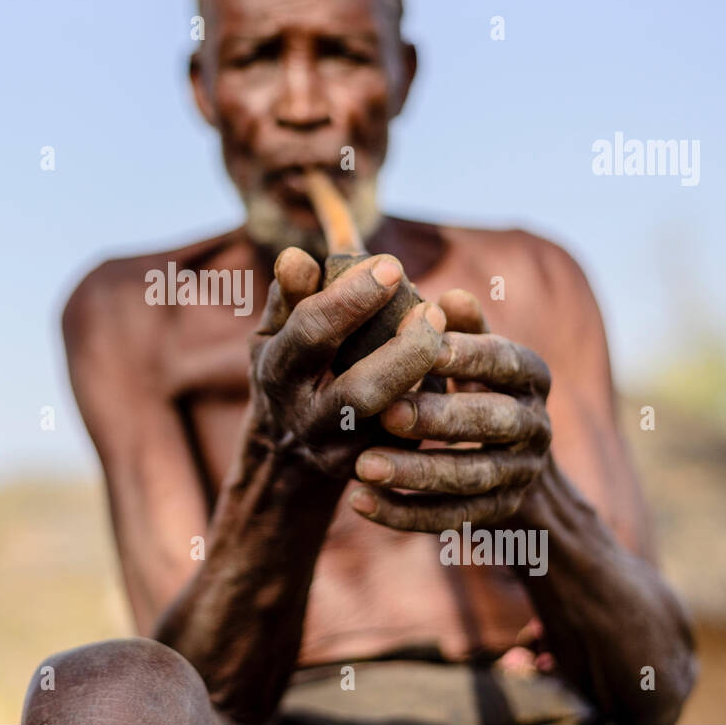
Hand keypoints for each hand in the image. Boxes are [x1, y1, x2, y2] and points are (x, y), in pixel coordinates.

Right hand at [247, 247, 445, 479]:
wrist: (285, 446)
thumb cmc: (291, 364)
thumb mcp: (278, 329)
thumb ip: (290, 293)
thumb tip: (296, 256)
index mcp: (278, 371)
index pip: (312, 332)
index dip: (351, 298)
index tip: (392, 265)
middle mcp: (305, 417)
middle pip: (361, 389)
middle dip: (404, 348)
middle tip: (433, 309)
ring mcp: (339, 450)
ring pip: (395, 419)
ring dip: (426, 375)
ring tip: (444, 332)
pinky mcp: (372, 467)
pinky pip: (413, 434)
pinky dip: (433, 396)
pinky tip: (448, 366)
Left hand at [347, 288, 551, 529]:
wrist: (512, 464)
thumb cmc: (478, 388)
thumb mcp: (477, 356)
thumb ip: (462, 328)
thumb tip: (450, 298)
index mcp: (531, 375)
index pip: (505, 361)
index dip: (468, 355)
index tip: (421, 346)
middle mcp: (536, 424)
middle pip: (493, 422)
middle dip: (439, 418)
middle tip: (386, 413)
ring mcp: (521, 474)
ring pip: (470, 476)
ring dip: (416, 472)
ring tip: (363, 466)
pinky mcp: (498, 513)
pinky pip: (451, 518)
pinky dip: (404, 513)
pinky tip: (360, 502)